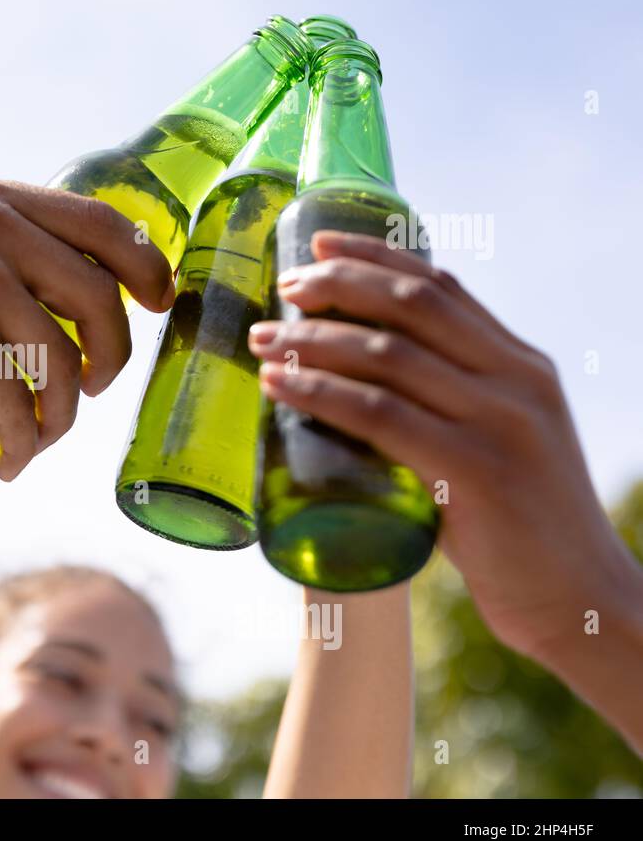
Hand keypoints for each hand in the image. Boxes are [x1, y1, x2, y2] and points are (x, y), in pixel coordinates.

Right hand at [0, 179, 174, 479]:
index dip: (147, 268)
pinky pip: (27, 407)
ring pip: (67, 363)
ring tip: (35, 435)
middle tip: (94, 384)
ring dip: (62, 414)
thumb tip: (82, 278)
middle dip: (112, 354)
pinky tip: (12, 462)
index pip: (104, 223)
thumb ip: (0, 241)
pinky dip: (28, 446)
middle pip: (102, 297)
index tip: (159, 303)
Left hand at [246, 230, 641, 663]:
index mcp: (523, 366)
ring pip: (388, 355)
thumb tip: (372, 379)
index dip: (376, 256)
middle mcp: (517, 381)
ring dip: (313, 340)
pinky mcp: (477, 472)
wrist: (578, 599)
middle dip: (338, 285)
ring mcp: (500, 424)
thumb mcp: (502, 443)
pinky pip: (382, 416)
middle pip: (412, 305)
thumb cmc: (522, 528)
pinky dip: (322, 394)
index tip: (321, 241)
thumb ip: (456, 406)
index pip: (443, 287)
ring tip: (263, 339)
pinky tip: (280, 386)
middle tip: (283, 288)